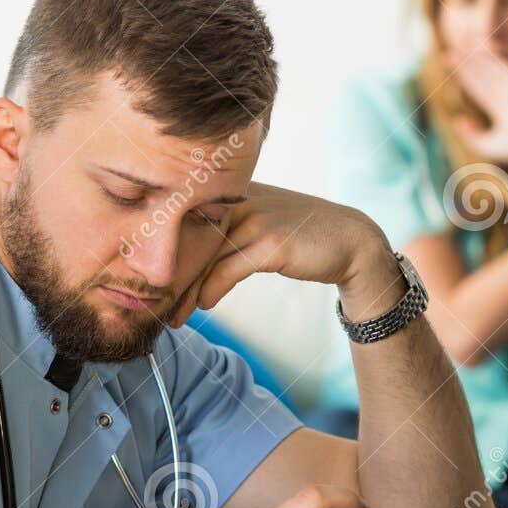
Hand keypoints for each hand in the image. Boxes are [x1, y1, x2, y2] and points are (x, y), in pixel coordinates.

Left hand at [175, 183, 402, 325]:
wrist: (353, 242)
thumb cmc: (304, 238)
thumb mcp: (261, 228)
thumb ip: (229, 235)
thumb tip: (195, 266)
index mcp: (234, 192)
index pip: (188, 222)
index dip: (169, 256)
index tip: (155, 286)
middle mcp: (241, 199)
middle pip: (190, 240)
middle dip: (172, 278)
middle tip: (155, 306)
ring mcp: (256, 218)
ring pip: (206, 257)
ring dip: (186, 291)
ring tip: (174, 316)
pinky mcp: (271, 241)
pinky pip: (230, 268)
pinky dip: (213, 288)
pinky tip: (204, 305)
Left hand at [448, 49, 507, 168]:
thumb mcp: (486, 146)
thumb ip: (470, 135)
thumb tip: (457, 120)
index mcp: (500, 108)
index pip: (478, 90)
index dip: (464, 78)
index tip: (451, 73)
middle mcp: (505, 95)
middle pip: (482, 76)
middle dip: (465, 66)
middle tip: (447, 55)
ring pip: (489, 69)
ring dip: (473, 58)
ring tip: (456, 49)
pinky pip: (501, 66)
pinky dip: (488, 57)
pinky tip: (474, 50)